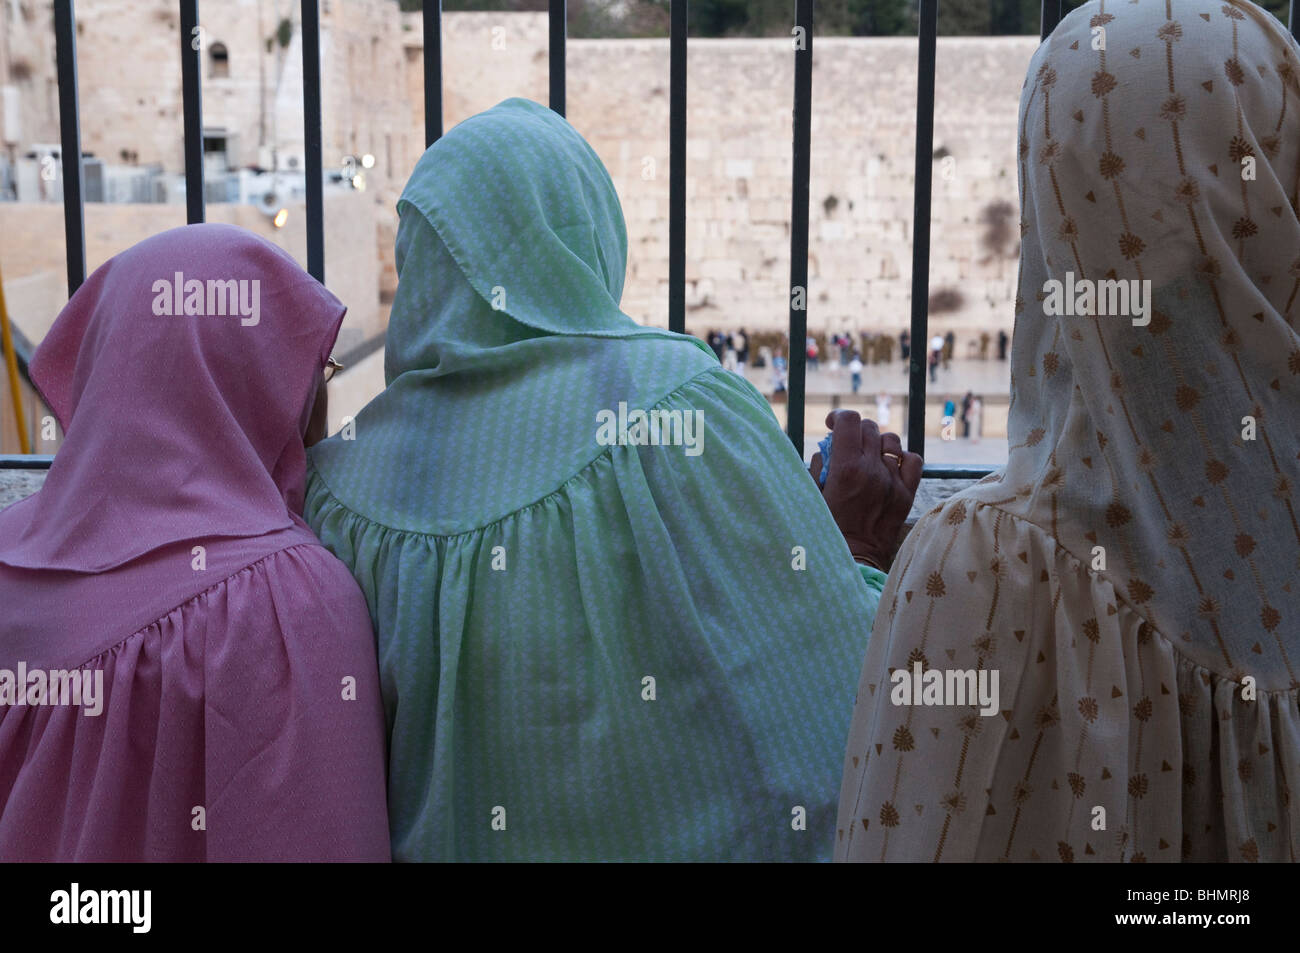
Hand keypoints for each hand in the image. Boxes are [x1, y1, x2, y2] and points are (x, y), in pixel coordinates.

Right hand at [808, 409, 921, 570]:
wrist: (852, 562)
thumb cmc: (825, 530)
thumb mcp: (812, 495)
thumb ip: (819, 466)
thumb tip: (827, 447)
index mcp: (846, 469)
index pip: (849, 420)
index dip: (839, 416)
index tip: (832, 425)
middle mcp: (872, 471)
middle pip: (869, 427)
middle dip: (855, 430)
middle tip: (846, 444)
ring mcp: (893, 482)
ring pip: (891, 441)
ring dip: (877, 442)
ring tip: (868, 455)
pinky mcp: (907, 495)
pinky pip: (913, 460)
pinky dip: (901, 458)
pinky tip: (889, 467)